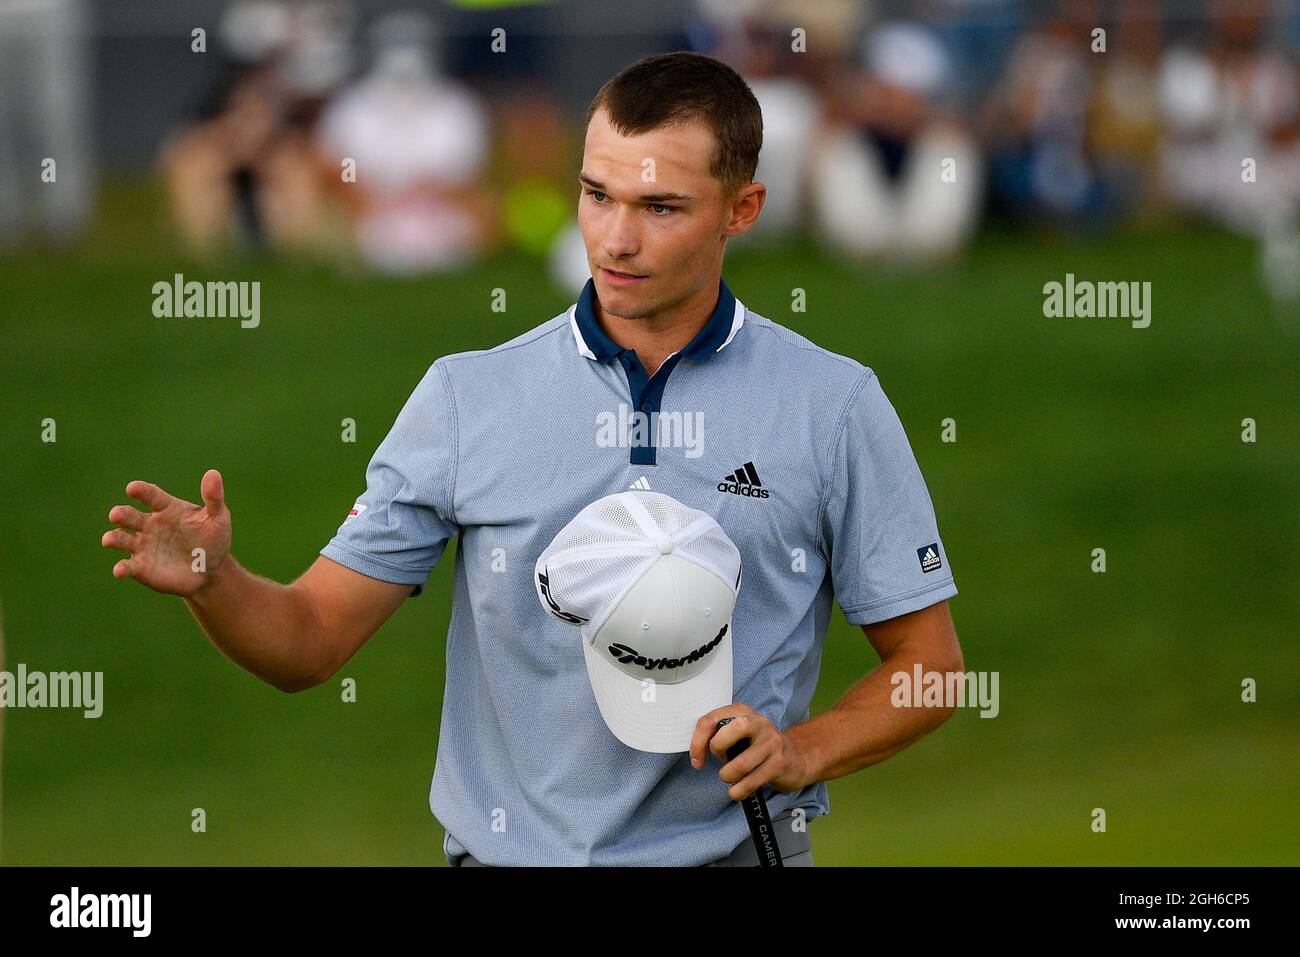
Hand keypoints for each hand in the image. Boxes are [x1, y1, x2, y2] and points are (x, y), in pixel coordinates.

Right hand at [101, 469, 231, 596]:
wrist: (212, 572)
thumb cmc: (213, 540)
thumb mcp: (218, 518)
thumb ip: (213, 497)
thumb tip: (213, 473)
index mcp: (167, 508)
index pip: (151, 496)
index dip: (142, 491)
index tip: (133, 488)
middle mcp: (149, 524)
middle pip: (129, 515)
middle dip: (121, 514)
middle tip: (116, 514)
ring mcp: (143, 545)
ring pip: (121, 538)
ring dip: (113, 538)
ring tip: (108, 540)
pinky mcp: (140, 567)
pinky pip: (127, 566)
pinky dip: (121, 568)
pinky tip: (120, 570)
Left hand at [689, 703, 812, 800]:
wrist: (796, 759)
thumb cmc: (757, 748)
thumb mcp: (738, 735)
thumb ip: (718, 735)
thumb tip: (697, 752)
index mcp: (742, 712)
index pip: (711, 720)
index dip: (697, 742)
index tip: (696, 761)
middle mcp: (759, 722)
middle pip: (732, 729)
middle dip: (718, 749)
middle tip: (719, 761)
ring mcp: (772, 742)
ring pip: (741, 764)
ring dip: (728, 776)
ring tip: (730, 779)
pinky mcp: (779, 763)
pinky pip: (752, 781)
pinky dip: (739, 791)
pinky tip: (737, 792)